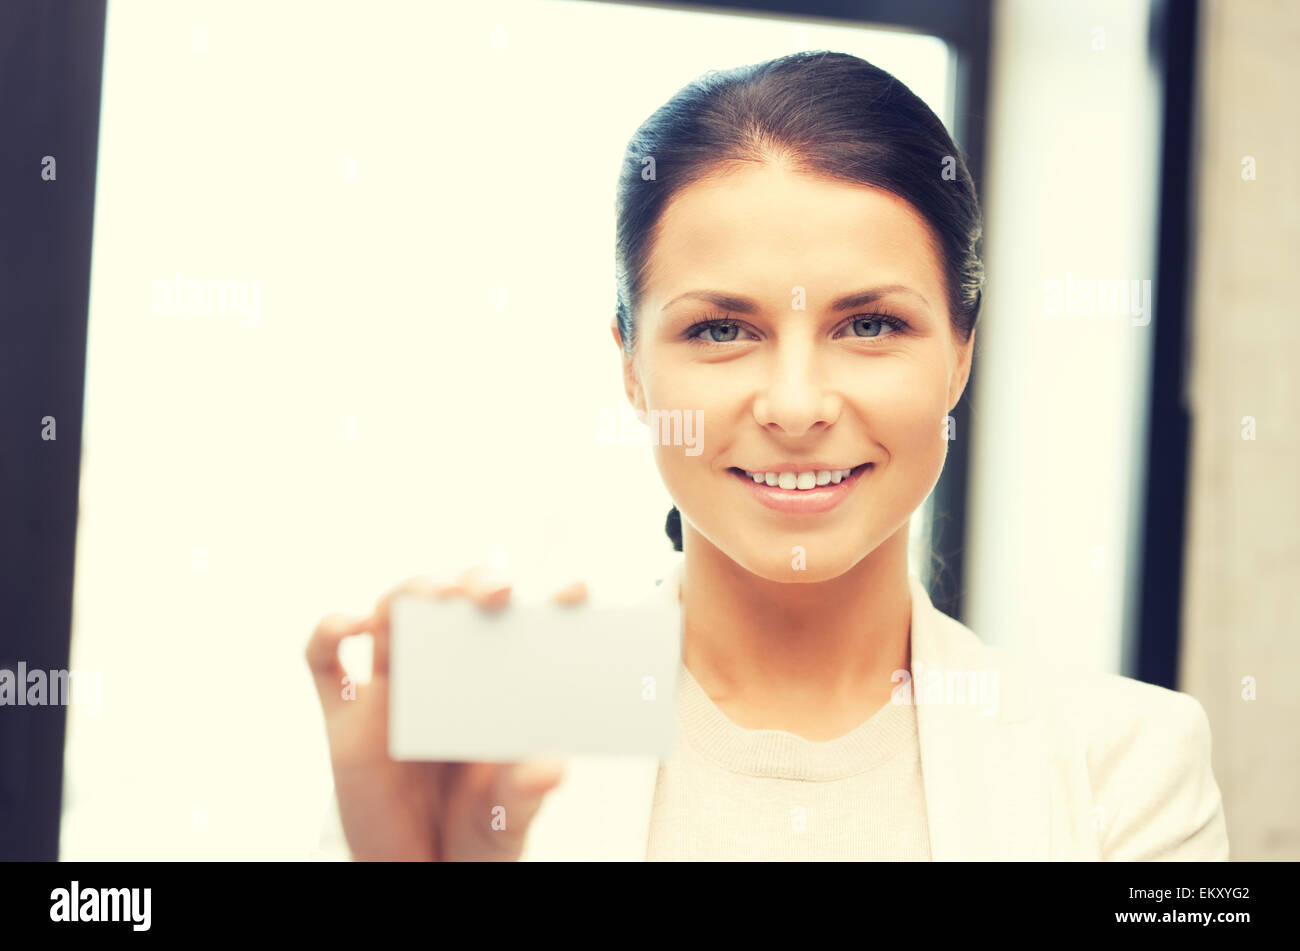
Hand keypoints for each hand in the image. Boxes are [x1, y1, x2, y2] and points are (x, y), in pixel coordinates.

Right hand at [306, 565, 587, 859]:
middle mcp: (445, 673)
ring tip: (433, 596)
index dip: (553, 604)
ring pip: (392, 615)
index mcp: (497, 685)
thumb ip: (524, 794)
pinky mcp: (344, 717)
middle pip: (454, 603)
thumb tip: (551, 767)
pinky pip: (323, 661)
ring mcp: (391, 690)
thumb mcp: (507, 818)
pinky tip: (350, 626)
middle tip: (498, 592)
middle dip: (474, 584)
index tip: (577, 592)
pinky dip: (328, 632)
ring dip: (410, 594)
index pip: (527, 627)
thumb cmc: (475, 832)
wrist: (418, 873)